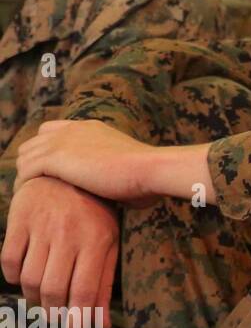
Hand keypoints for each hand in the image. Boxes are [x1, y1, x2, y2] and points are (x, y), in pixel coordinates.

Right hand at [1, 176, 118, 327]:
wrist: (67, 171)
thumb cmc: (95, 213)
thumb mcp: (109, 243)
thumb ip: (104, 284)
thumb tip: (100, 326)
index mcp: (98, 240)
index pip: (85, 292)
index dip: (79, 322)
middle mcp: (69, 234)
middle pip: (54, 290)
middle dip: (55, 315)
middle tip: (57, 322)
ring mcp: (42, 226)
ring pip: (30, 279)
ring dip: (34, 299)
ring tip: (43, 300)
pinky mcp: (19, 220)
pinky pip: (9, 260)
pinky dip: (14, 277)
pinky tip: (24, 279)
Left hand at [16, 120, 159, 205]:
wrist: (149, 169)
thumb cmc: (146, 177)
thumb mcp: (126, 167)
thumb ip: (113, 172)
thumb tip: (125, 194)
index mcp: (90, 128)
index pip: (52, 131)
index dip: (47, 150)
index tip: (50, 172)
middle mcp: (73, 130)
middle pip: (33, 142)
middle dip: (31, 163)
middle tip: (35, 188)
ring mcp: (62, 141)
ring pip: (25, 156)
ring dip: (26, 175)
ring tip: (30, 196)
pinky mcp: (55, 157)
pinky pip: (25, 171)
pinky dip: (24, 185)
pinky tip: (30, 199)